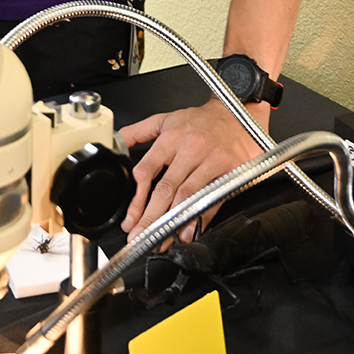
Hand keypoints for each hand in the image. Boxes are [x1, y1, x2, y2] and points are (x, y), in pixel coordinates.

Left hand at [118, 97, 270, 242]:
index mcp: (169, 138)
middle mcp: (189, 150)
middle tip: (140, 237)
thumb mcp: (165, 119)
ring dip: (173, 222)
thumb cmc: (201, 120)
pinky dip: (200, 219)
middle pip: (165, 189)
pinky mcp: (230, 172)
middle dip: (150, 217)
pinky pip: (213, 199)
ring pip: (187, 196)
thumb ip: (138, 132)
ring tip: (162, 240)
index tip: (129, 218)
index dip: (136, 198)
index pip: (147, 171)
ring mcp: (210, 162)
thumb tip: (115, 142)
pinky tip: (189, 232)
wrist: (239, 113)